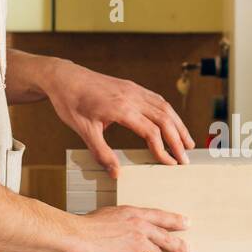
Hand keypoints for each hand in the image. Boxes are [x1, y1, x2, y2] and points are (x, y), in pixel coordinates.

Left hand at [44, 60, 194, 177]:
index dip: (163, 150)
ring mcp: (133, 89)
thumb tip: (116, 173)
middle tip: (185, 158)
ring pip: (164, 107)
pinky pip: (156, 99)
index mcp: (121, 108)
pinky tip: (172, 122)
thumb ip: (101, 153)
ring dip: (178, 125)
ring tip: (187, 142)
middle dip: (178, 139)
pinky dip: (168, 112)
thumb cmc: (71, 102)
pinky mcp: (131, 86)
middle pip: (164, 119)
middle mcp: (132, 97)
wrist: (64, 77)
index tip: (169, 164)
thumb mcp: (83, 130)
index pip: (151, 132)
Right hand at [65, 205, 189, 251]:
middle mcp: (139, 226)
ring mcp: (139, 242)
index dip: (175, 220)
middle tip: (187, 249)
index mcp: (132, 213)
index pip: (160, 216)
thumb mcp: (107, 215)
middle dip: (178, 244)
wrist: (78, 237)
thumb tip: (122, 229)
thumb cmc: (86, 227)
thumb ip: (120, 222)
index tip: (185, 222)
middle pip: (165, 236)